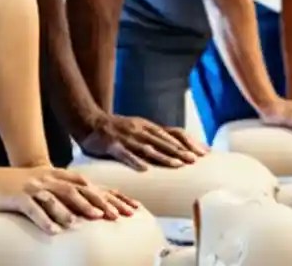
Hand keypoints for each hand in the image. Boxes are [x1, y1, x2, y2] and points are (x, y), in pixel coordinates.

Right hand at [0, 165, 138, 233]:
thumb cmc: (11, 186)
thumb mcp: (40, 184)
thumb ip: (60, 192)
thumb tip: (83, 209)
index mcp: (56, 175)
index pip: (90, 184)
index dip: (110, 195)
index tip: (129, 207)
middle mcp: (48, 178)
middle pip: (79, 189)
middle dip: (99, 201)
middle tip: (115, 215)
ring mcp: (33, 186)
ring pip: (58, 197)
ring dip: (75, 209)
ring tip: (90, 220)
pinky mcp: (17, 196)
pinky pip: (33, 209)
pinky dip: (45, 219)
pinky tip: (55, 231)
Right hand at [78, 113, 208, 170]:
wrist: (89, 122)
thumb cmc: (116, 128)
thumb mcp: (138, 128)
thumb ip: (154, 137)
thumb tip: (174, 149)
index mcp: (148, 126)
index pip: (173, 134)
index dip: (187, 143)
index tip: (202, 153)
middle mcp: (140, 130)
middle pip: (163, 141)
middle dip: (179, 151)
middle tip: (194, 161)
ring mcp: (127, 137)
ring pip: (148, 148)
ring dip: (163, 157)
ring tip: (177, 165)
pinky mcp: (112, 145)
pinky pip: (125, 154)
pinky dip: (135, 162)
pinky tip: (144, 169)